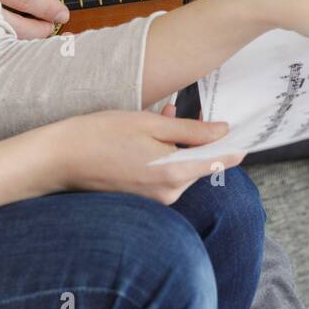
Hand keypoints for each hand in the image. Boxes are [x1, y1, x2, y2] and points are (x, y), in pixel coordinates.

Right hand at [49, 104, 242, 204]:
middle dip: (198, 136)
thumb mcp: (150, 124)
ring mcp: (154, 199)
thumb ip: (191, 130)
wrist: (60, 158)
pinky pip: (163, 174)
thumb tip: (223, 130)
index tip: (248, 129)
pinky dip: (162, 154)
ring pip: (180, 166)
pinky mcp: (141, 198)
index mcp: (174, 174)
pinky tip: (147, 134)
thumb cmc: (101, 135)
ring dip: (177, 143)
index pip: (221, 161)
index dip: (236, 143)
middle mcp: (168, 193)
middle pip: (199, 163)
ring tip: (158, 116)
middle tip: (188, 109)